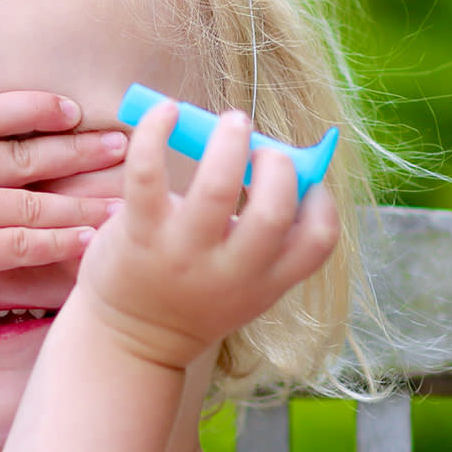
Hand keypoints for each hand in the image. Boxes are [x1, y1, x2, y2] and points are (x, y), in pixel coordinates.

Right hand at [0, 71, 125, 339]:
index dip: (31, 107)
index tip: (69, 108)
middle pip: (24, 152)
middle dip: (78, 148)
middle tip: (120, 144)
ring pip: (32, 200)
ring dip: (81, 201)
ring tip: (122, 201)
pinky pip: (22, 244)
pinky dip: (60, 244)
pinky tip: (90, 245)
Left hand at [72, 99, 339, 370]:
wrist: (129, 340)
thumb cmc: (192, 296)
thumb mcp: (244, 284)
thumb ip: (265, 240)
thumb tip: (280, 165)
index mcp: (266, 283)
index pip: (318, 240)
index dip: (322, 200)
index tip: (307, 181)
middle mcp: (230, 272)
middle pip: (274, 209)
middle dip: (277, 163)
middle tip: (263, 149)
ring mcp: (183, 253)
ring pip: (216, 186)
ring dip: (231, 140)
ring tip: (232, 123)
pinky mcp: (138, 234)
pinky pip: (148, 172)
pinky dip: (158, 130)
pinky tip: (167, 111)